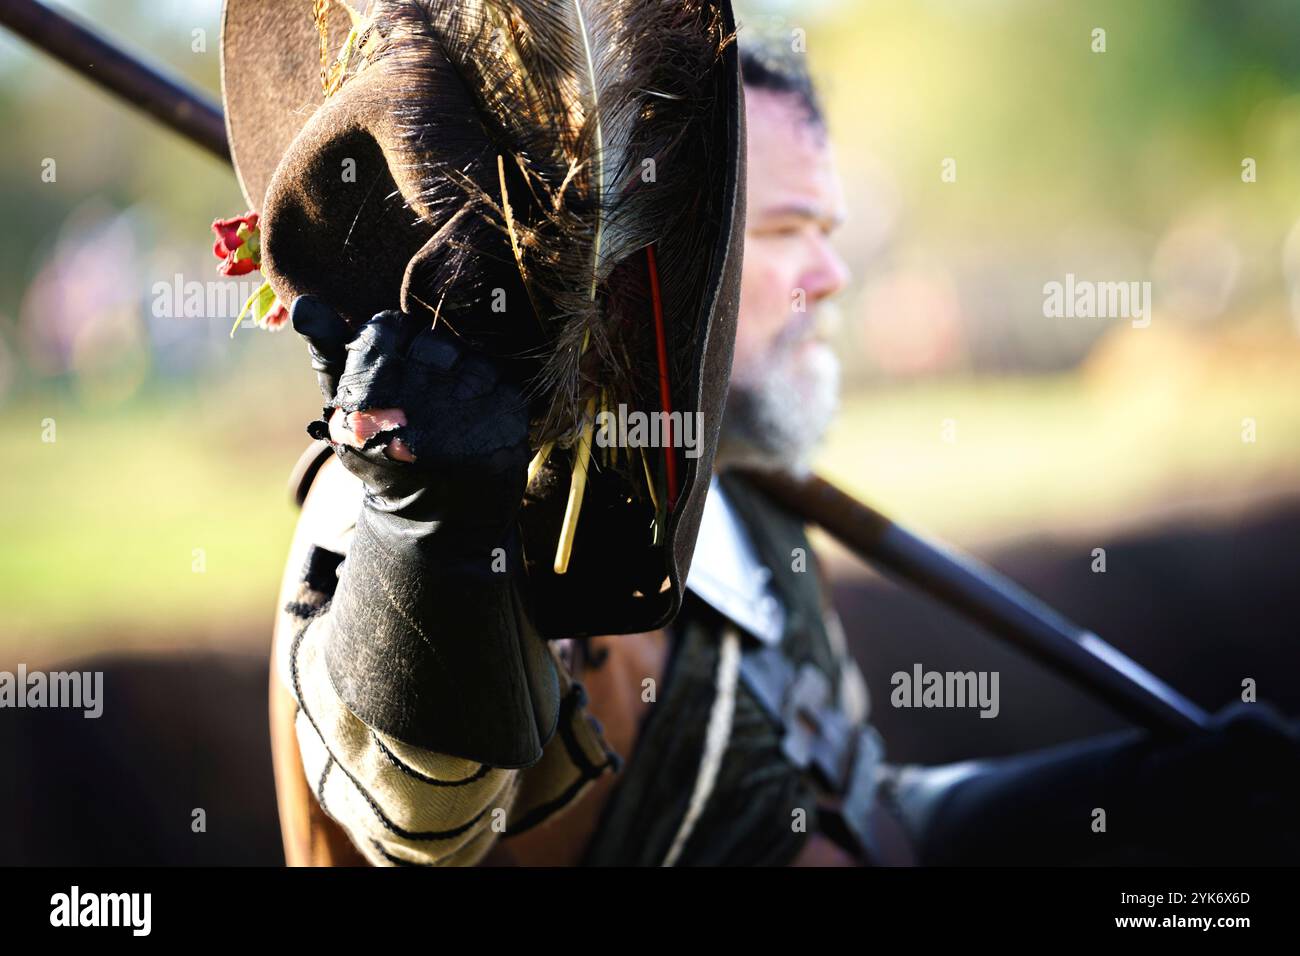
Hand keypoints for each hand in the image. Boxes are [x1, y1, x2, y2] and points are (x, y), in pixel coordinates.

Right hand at [291, 295, 529, 555]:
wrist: (432, 524)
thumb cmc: (384, 456)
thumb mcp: (346, 411)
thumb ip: (330, 353)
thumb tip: (306, 305)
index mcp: (367, 396)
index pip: (390, 327)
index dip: (397, 345)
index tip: (399, 373)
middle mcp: (414, 405)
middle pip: (434, 341)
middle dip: (434, 362)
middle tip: (431, 398)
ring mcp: (462, 418)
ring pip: (473, 359)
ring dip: (468, 378)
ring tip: (456, 414)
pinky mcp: (504, 428)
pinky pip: (505, 382)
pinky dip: (496, 397)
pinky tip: (480, 423)